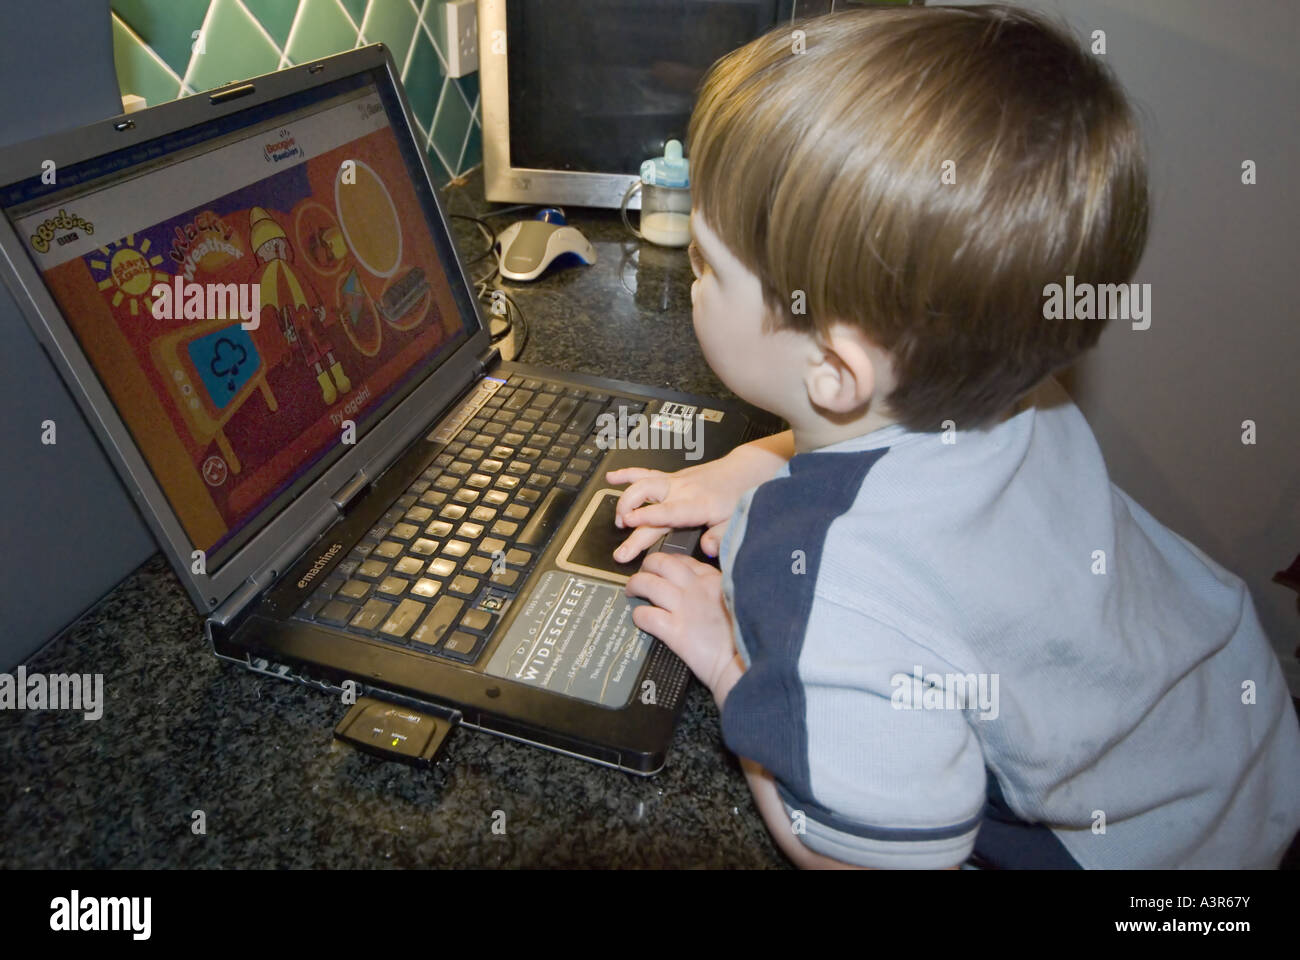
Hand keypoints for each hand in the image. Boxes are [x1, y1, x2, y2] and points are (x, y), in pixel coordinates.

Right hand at [606, 430, 792, 561]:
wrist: (742, 472)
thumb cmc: (737, 497)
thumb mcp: (734, 522)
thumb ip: (720, 537)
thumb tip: (707, 549)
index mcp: (695, 504)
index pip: (667, 511)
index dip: (647, 516)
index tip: (630, 522)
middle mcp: (680, 490)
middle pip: (648, 497)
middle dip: (629, 511)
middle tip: (620, 530)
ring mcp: (673, 482)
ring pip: (643, 483)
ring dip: (626, 498)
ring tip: (617, 516)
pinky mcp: (670, 477)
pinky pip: (645, 473)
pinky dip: (627, 474)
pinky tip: (612, 478)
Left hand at [625, 552, 737, 695]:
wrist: (746, 664)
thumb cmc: (746, 637)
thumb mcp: (740, 600)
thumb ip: (720, 591)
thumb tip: (704, 589)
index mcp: (714, 579)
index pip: (683, 560)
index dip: (668, 561)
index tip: (663, 568)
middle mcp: (697, 588)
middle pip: (661, 563)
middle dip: (647, 565)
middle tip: (642, 574)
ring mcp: (684, 608)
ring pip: (648, 584)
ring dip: (635, 585)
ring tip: (631, 591)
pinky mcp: (675, 631)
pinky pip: (646, 615)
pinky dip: (638, 615)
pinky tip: (639, 619)